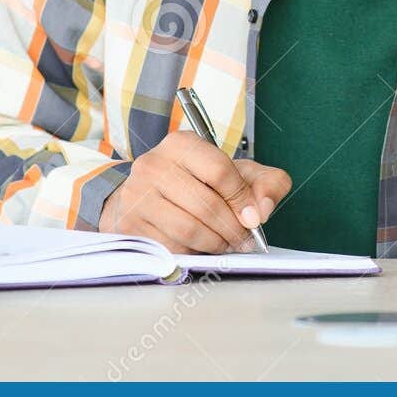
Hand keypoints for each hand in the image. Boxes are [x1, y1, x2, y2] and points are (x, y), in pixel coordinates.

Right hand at [98, 130, 292, 252]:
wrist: (149, 194)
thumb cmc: (199, 182)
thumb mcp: (238, 173)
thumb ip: (266, 183)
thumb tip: (262, 210)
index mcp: (181, 144)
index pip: (220, 170)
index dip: (242, 199)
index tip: (253, 218)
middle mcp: (154, 165)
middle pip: (205, 205)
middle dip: (232, 229)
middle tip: (243, 240)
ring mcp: (137, 195)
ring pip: (188, 229)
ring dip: (214, 244)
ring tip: (224, 244)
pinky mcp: (130, 224)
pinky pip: (170, 247)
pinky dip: (192, 252)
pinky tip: (199, 247)